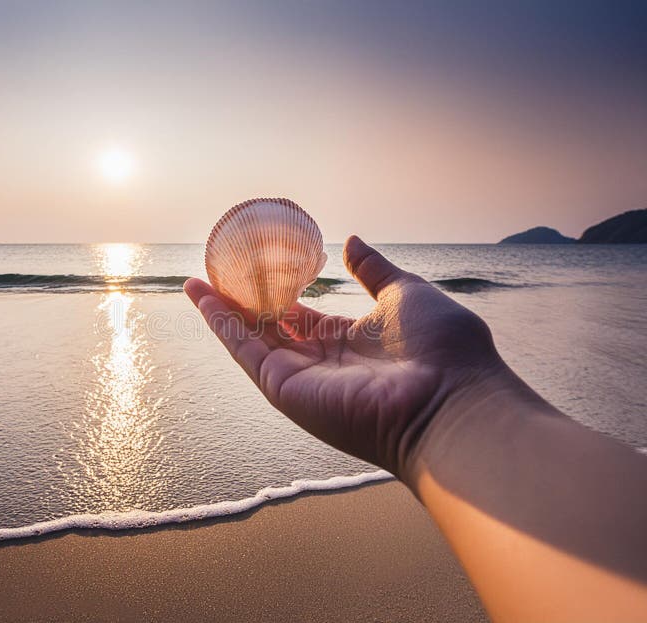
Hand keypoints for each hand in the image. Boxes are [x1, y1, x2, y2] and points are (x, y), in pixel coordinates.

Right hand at [184, 236, 502, 479]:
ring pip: (252, 340)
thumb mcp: (405, 293)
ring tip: (197, 283)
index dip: (280, 296)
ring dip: (222, 312)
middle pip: (272, 330)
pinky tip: (204, 298)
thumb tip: (350, 241)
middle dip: (244, 305)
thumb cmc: (442, 348)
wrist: (451, 397)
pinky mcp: (287, 390)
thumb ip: (373, 271)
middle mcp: (323, 364)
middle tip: (218, 275)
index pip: (304, 317)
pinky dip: (223, 326)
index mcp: (351, 342)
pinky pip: (248, 352)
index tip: (259, 273)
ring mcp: (303, 379)